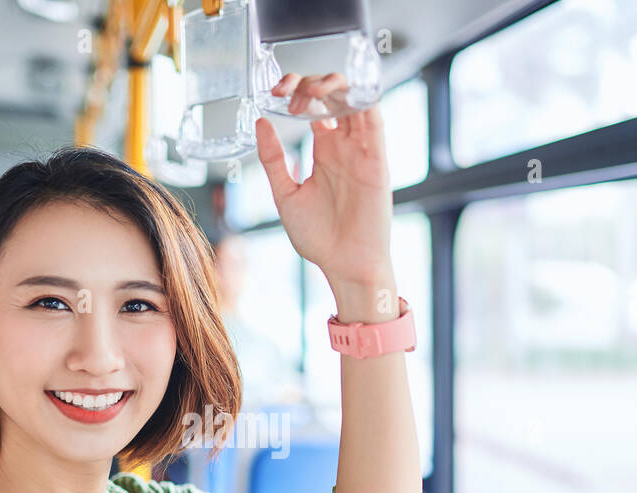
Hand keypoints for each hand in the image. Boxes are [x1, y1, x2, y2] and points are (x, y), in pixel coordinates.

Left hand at [254, 73, 393, 290]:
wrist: (345, 265)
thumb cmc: (319, 238)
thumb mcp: (285, 195)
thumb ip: (273, 160)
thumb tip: (260, 122)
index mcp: (324, 151)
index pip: (315, 105)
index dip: (296, 90)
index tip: (274, 94)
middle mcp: (344, 146)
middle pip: (334, 95)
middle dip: (310, 83)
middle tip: (288, 92)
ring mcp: (362, 150)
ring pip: (355, 100)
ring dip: (334, 85)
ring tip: (310, 91)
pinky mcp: (377, 160)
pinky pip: (375, 120)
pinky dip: (362, 99)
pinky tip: (341, 92)